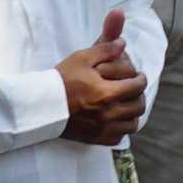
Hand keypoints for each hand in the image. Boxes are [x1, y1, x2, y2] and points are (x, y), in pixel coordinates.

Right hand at [56, 8, 146, 144]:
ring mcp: (103, 129)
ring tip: (127, 104)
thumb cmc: (61, 80)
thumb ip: (105, 49)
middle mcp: (108, 114)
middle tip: (134, 89)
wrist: (42, 105)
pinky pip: (119, 137)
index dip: (141, 79)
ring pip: (132, 124)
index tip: (138, 76)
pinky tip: (115, 119)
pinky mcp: (96, 139)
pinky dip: (121, 129)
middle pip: (138, 106)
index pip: (137, 86)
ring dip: (133, 113)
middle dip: (139, 95)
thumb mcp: (81, 58)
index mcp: (106, 93)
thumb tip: (122, 43)